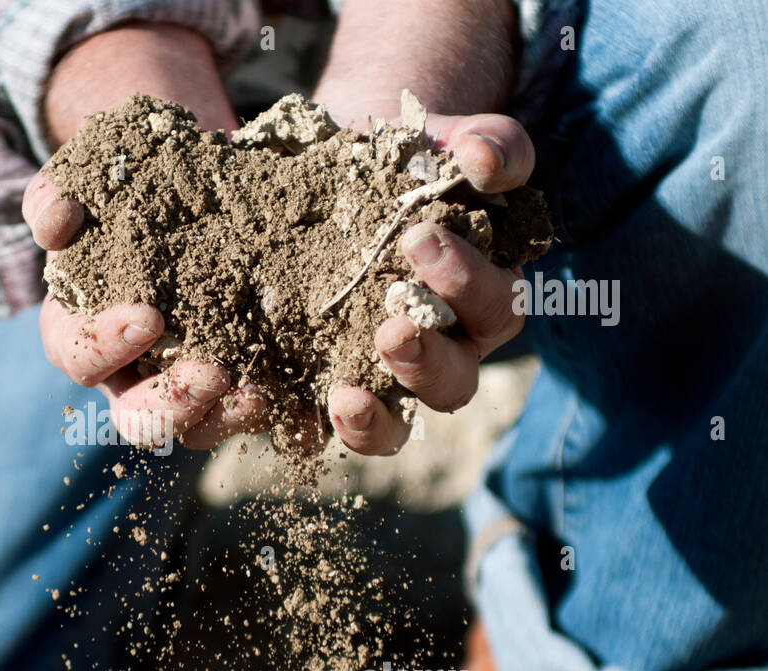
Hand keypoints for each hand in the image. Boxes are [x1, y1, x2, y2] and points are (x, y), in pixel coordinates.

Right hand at [25, 24, 269, 451]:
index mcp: (81, 329)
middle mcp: (130, 373)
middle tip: (212, 373)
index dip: (105, 345)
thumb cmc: (133, 185)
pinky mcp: (239, 384)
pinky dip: (276, 410)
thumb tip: (54, 224)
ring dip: (223, 418)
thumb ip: (55, 194)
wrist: (202, 182)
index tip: (149, 315)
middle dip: (170, 404)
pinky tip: (298, 394)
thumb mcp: (90, 178)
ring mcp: (185, 385)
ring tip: (258, 393)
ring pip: (196, 431)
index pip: (77, 355)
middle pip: (136, 419)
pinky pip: (252, 415)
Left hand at [323, 110, 535, 454]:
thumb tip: (483, 161)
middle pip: (452, 382)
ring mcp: (380, 379)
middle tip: (392, 329)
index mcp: (482, 301)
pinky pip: (319, 427)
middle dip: (425, 360)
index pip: (495, 309)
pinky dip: (302, 425)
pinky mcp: (322, 388)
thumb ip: (488, 146)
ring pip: (394, 427)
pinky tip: (272, 406)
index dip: (468, 284)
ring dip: (374, 420)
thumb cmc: (409, 164)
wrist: (339, 171)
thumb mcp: (448, 145)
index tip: (419, 239)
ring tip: (343, 397)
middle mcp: (440, 352)